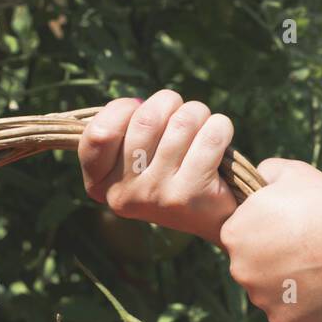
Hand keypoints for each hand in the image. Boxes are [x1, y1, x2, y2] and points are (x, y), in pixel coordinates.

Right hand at [78, 90, 237, 242]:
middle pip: (146, 118)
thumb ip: (122, 128)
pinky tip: (219, 141)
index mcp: (101, 185)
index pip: (100, 131)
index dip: (123, 110)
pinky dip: (221, 127)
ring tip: (200, 131)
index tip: (139, 116)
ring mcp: (155, 196)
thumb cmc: (168, 172)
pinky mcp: (189, 195)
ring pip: (182, 122)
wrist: (210, 217)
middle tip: (179, 120)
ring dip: (198, 114)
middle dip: (169, 105)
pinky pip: (211, 135)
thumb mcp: (132, 155)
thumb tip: (137, 104)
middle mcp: (124, 194)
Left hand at [219, 158, 321, 321]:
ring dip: (289, 285)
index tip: (290, 229)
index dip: (266, 232)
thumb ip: (266, 172)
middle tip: (306, 250)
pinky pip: (291, 314)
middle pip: (252, 267)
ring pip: (271, 293)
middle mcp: (240, 270)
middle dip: (273, 260)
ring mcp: (261, 300)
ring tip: (320, 269)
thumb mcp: (293, 174)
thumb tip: (259, 177)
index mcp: (234, 234)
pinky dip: (305, 306)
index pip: (241, 236)